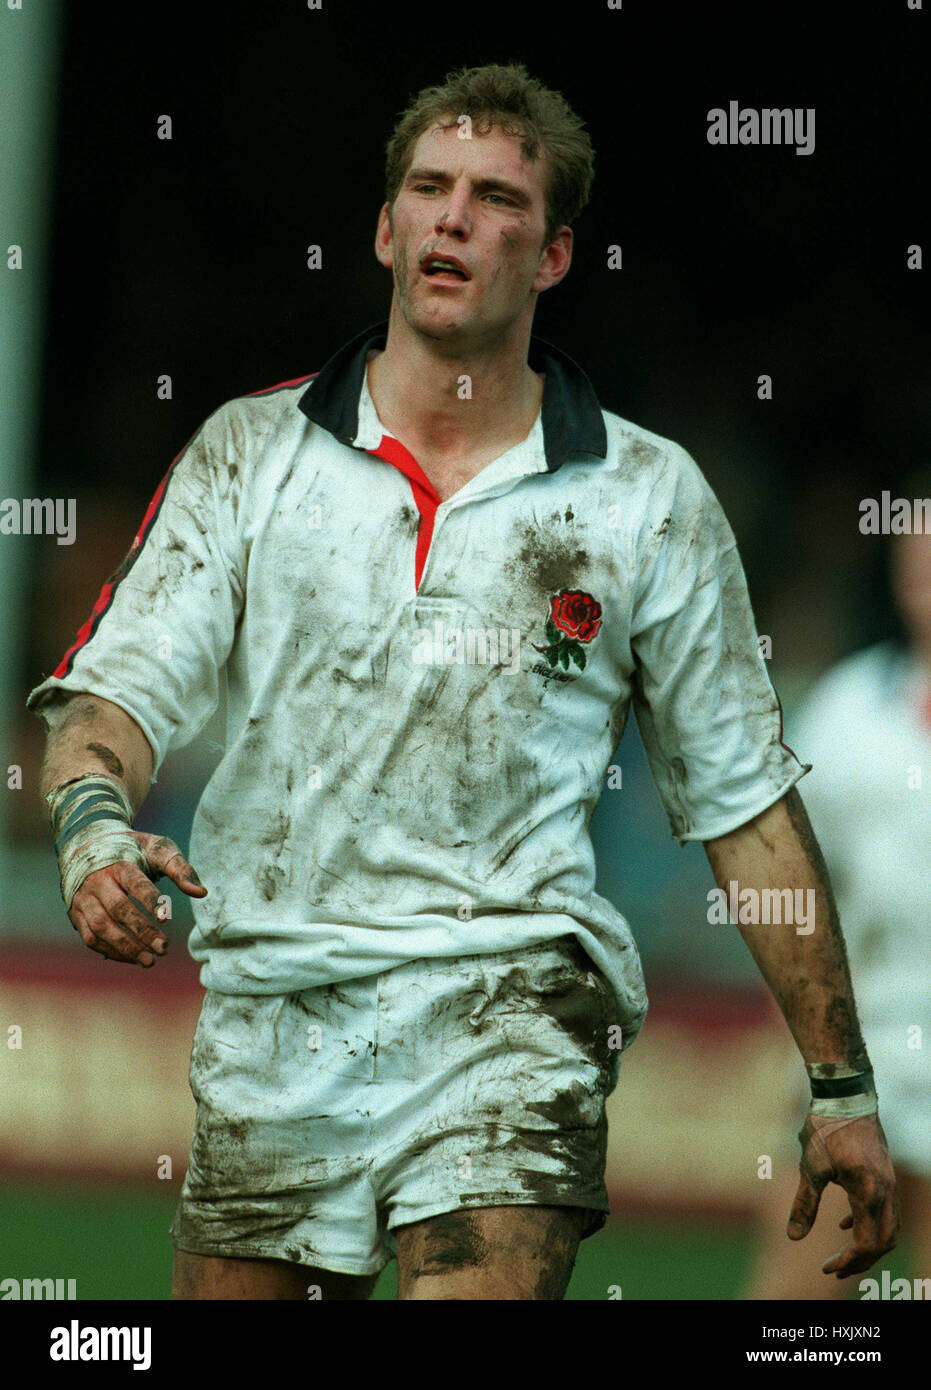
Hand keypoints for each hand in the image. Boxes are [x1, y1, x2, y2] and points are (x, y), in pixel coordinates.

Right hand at [68, 831, 206, 967]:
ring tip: (150, 961)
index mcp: (119, 863)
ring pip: (101, 927)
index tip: (166, 917)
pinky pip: (90, 937)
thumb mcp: (157, 849)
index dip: (150, 900)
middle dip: (142, 931)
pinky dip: (111, 951)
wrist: (89, 844)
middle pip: (118, 909)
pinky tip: (133, 958)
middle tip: (165, 948)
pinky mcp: (76, 913)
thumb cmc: (132, 850)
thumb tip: (201, 893)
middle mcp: (98, 881)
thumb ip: (180, 869)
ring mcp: (84, 899)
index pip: (135, 883)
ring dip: (125, 947)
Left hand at [787, 1111, 899, 1276]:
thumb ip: (805, 1205)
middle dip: (861, 1261)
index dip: (849, 1262)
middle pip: (884, 1242)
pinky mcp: (884, 1173)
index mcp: (869, 1193)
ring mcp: (889, 1182)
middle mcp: (886, 1191)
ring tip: (844, 1255)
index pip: (867, 1244)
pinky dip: (868, 1223)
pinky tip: (845, 1224)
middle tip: (836, 1270)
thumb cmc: (826, 1128)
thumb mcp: (810, 1168)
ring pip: (888, 1227)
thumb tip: (793, 1237)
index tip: (828, 1268)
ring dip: (868, 1244)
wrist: (846, 1094)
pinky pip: (885, 1209)